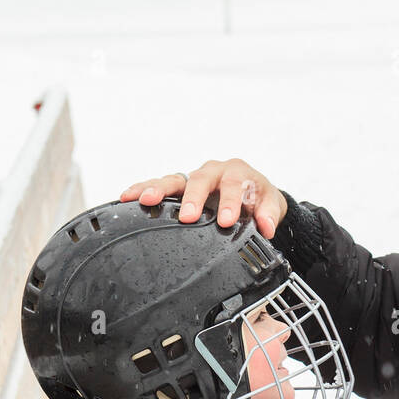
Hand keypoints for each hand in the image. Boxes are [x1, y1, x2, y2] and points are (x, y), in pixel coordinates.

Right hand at [120, 158, 287, 234]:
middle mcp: (212, 171)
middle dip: (193, 198)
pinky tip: (128, 197)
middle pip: (199, 180)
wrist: (251, 192)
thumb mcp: (269, 204)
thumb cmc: (257, 196)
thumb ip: (269, 214)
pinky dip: (144, 189)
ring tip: (143, 200)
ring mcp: (193, 178)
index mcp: (236, 172)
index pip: (232, 184)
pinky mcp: (180, 188)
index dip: (229, 201)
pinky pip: (160, 186)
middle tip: (188, 216)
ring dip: (158, 189)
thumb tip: (266, 227)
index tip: (226, 220)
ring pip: (174, 180)